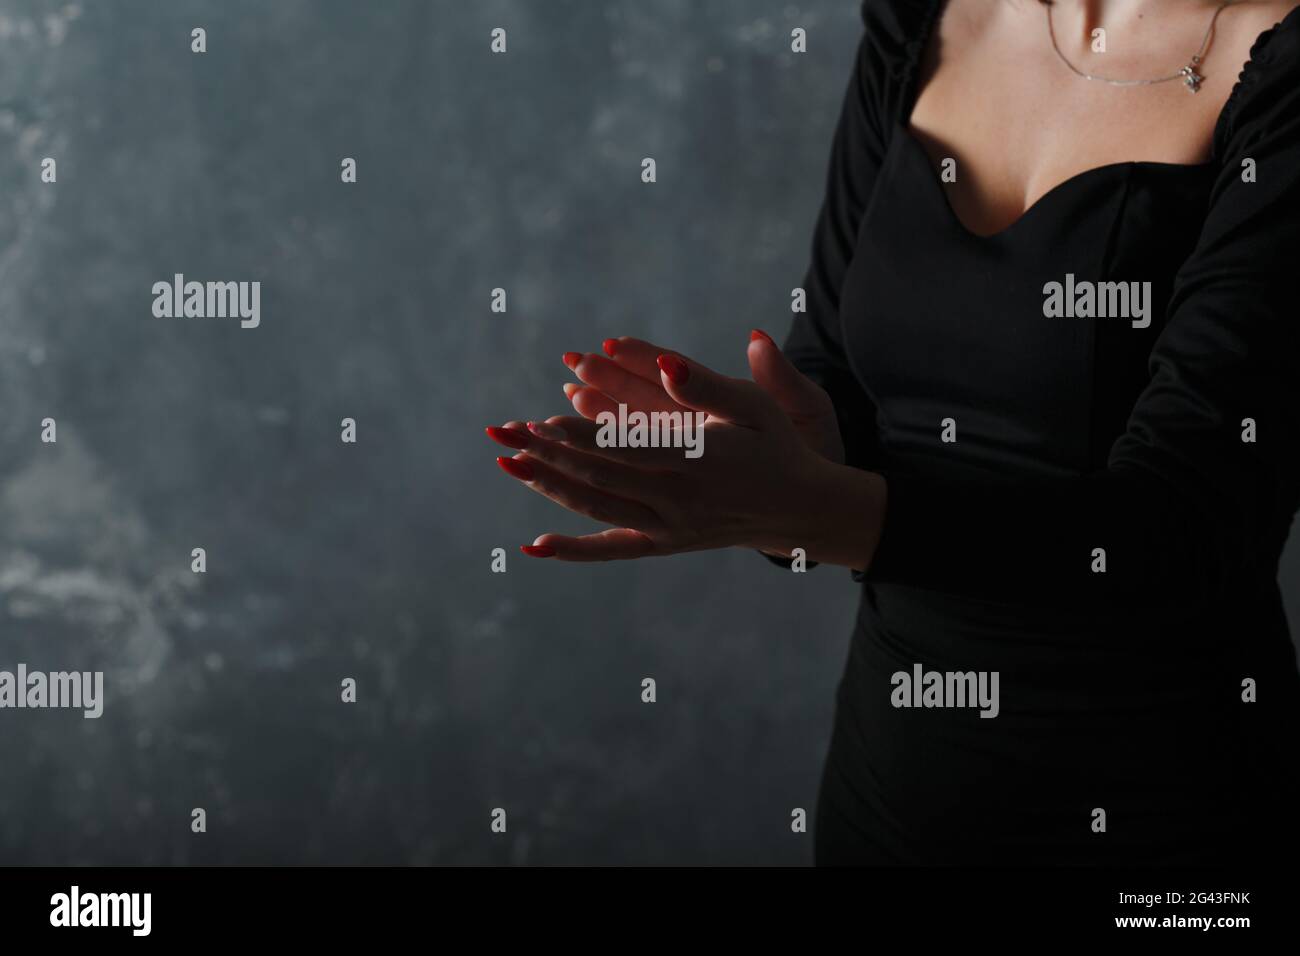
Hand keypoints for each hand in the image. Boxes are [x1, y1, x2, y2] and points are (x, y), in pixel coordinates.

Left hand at [486, 332, 884, 565]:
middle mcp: (678, 497)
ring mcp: (668, 526)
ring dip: (548, 487)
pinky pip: (611, 549)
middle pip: (600, 475)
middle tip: (505, 434)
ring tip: (509, 464)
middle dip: (548, 453)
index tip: (542, 420)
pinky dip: (572, 550)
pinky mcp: (664, 543)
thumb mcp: (753, 405)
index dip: (580, 435)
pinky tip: (534, 545)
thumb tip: (665, 364)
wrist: (800, 509)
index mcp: (698, 457)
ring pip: (597, 507)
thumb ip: (705, 384)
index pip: (626, 446)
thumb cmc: (775, 445)